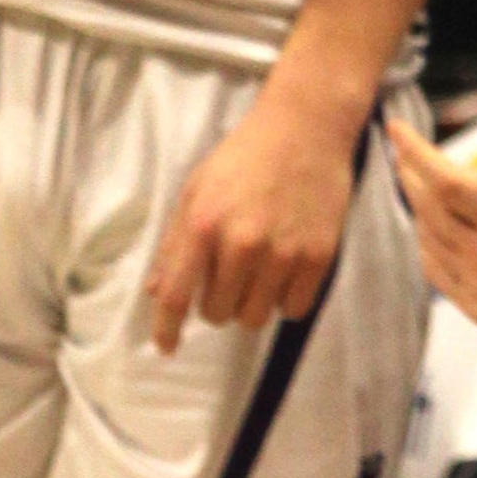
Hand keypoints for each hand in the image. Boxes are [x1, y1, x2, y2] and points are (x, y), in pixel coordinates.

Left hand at [146, 88, 355, 354]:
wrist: (305, 130)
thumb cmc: (242, 158)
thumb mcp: (196, 191)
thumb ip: (175, 244)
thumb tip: (157, 292)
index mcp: (203, 225)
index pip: (178, 295)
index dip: (167, 329)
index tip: (165, 347)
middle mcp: (241, 243)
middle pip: (218, 313)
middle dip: (216, 303)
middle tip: (226, 276)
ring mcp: (283, 252)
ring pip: (255, 317)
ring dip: (250, 304)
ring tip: (256, 271)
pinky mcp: (319, 257)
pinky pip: (294, 309)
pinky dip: (284, 300)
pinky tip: (283, 272)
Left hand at [389, 95, 476, 366]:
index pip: (446, 182)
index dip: (416, 152)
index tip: (395, 127)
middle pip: (429, 209)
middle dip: (412, 175)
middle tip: (403, 151)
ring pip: (429, 240)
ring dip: (420, 208)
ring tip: (417, 183)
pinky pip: (437, 271)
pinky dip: (428, 243)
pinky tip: (432, 227)